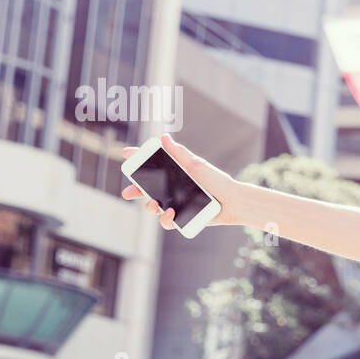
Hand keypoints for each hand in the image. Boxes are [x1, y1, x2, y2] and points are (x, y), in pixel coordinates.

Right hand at [120, 132, 241, 229]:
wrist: (232, 201)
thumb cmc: (216, 181)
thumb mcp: (196, 165)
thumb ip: (179, 153)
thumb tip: (164, 137)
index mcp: (174, 174)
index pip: (152, 167)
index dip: (138, 160)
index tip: (127, 154)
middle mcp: (172, 190)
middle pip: (147, 190)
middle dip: (134, 191)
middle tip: (128, 193)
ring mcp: (176, 204)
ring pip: (155, 207)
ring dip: (150, 207)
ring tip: (153, 204)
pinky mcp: (182, 218)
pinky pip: (168, 221)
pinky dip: (166, 218)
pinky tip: (171, 213)